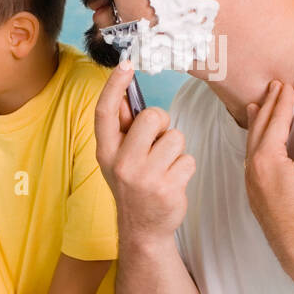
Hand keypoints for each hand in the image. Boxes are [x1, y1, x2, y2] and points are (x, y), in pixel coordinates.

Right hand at [94, 58, 195, 242]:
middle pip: (153, 116)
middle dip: (161, 124)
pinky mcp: (168, 188)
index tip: (126, 63)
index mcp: (106, 151)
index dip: (115, 85)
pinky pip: (188, 158)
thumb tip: (126, 94)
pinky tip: (173, 182)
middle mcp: (122, 163)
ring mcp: (145, 177)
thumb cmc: (134, 185)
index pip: (106, 111)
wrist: (143, 230)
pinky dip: (185, 167)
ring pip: (176, 137)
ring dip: (175, 149)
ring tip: (164, 167)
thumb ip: (122, 129)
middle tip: (156, 144)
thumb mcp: (118, 158)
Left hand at [244, 81, 293, 288]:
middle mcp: (253, 169)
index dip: (282, 102)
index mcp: (267, 159)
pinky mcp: (255, 196)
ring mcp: (251, 183)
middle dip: (266, 106)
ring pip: (250, 144)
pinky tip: (257, 144)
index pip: (274, 121)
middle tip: (272, 87)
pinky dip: (253, 143)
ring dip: (255, 123)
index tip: (286, 85)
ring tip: (255, 107)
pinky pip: (250, 160)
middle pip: (258, 128)